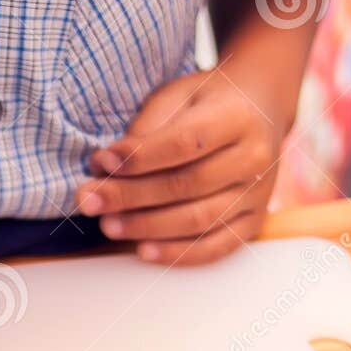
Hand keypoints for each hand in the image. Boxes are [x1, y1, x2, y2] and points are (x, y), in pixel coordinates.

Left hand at [74, 69, 290, 265]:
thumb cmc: (206, 103)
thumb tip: (105, 166)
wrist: (259, 109)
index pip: (185, 143)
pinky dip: (178, 254)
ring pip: (199, 220)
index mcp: (237, 117)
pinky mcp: (254, 221)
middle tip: (91, 201)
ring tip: (108, 225)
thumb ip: (146, 129)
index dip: (139, 157)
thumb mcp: (177, 96)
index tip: (101, 162)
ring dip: (148, 227)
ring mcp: (259, 193)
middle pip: (187, 184)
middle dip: (132, 196)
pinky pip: (216, 247)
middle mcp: (255, 157)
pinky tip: (143, 251)